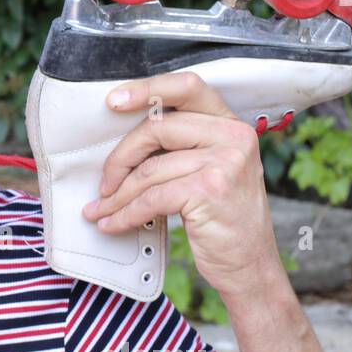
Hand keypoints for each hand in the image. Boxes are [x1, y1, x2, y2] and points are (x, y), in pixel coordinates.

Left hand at [80, 72, 286, 298]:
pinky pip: (152, 198)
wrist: (250, 264)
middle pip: (156, 128)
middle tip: (103, 184)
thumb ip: (183, 146)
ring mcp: (225, 162)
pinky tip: (113, 224)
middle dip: (120, 158)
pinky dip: (126, 213)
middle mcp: (233, 136)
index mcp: (231, 123)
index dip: (146, 89)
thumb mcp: (213, 169)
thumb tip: (124, 142)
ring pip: (150, 169)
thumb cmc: (223, 217)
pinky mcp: (210, 190)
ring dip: (117, 195)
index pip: (186, 87)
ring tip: (100, 209)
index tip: (113, 101)